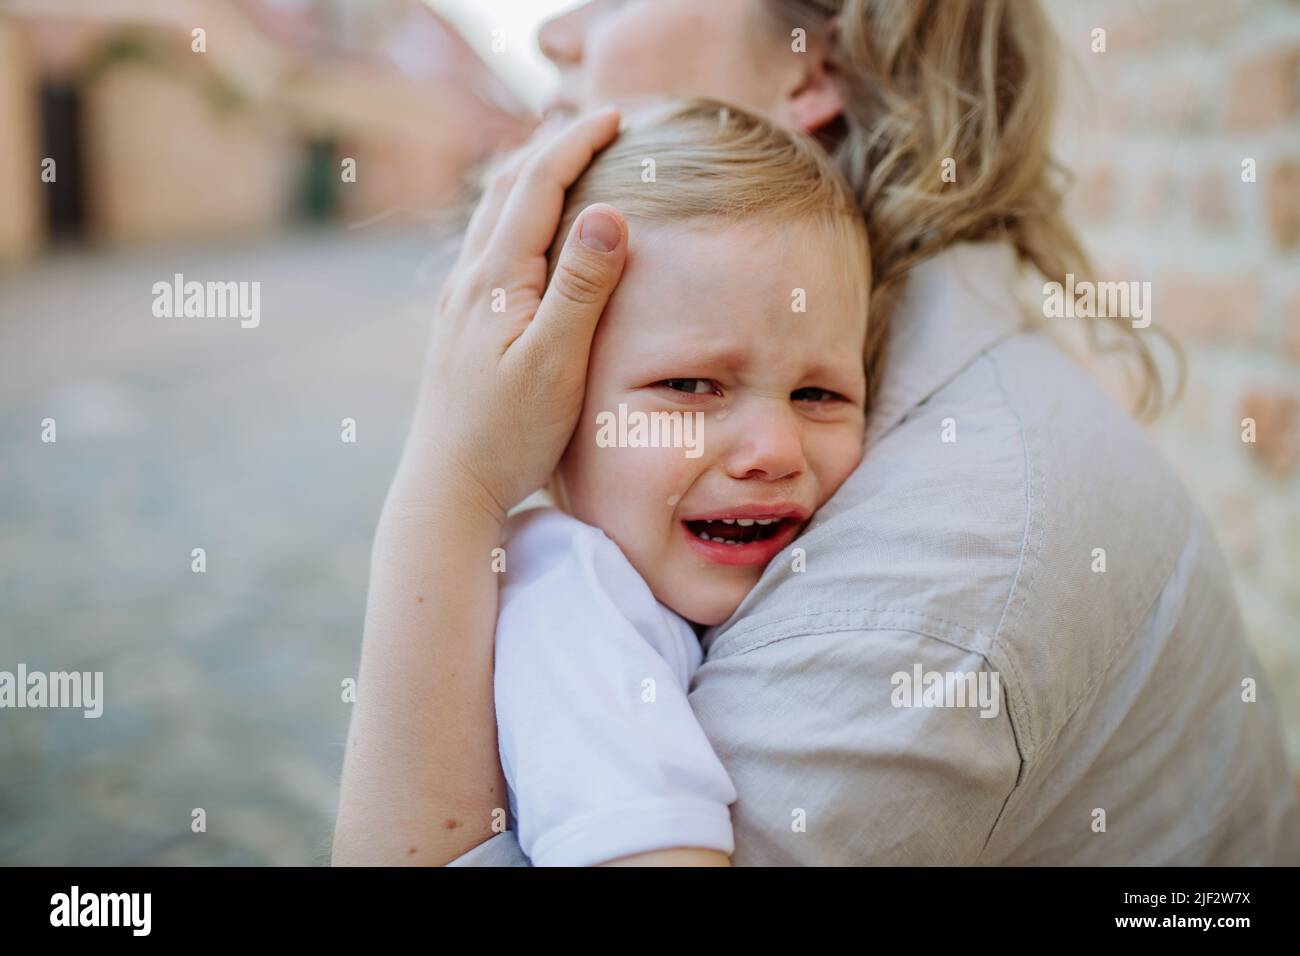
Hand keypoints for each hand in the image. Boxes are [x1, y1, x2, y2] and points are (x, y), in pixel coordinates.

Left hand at [397, 107, 627, 522]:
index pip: (537, 185)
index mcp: (496, 278)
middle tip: (596, 123)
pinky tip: (527, 237)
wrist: (448, 488)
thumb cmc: (508, 434)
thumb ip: (582, 287)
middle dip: (552, 147)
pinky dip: (516, 219)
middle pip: (507, 188)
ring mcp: (460, 304)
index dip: (576, 142)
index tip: (615, 114)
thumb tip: (607, 211)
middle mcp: (470, 280)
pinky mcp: (460, 328)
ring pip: (492, 217)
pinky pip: (488, 249)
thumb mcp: (556, 361)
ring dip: (529, 179)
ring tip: (564, 161)